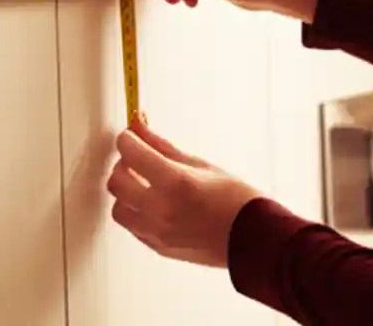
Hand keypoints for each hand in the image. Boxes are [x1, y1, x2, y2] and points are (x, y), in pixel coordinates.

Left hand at [107, 116, 264, 268]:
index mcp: (174, 183)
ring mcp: (157, 232)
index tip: (132, 135)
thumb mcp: (200, 164)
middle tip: (138, 157)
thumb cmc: (237, 200)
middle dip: (123, 163)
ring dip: (125, 191)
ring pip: (118, 207)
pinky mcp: (158, 247)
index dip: (128, 139)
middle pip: (116, 180)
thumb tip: (138, 125)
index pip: (130, 152)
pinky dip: (134, 211)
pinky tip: (152, 203)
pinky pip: (131, 226)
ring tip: (144, 183)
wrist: (255, 240)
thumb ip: (162, 145)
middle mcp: (160, 209)